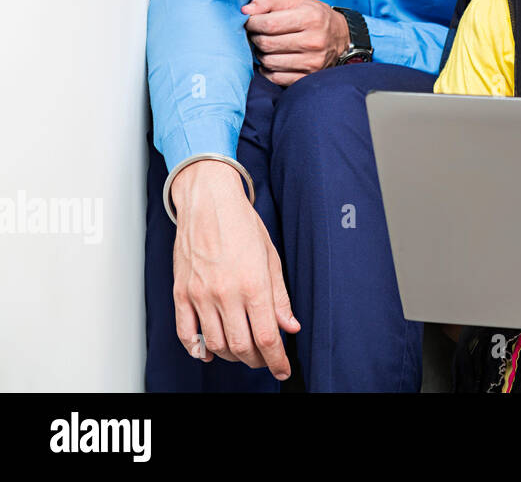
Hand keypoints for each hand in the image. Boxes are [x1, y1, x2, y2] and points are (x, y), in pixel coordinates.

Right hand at [170, 160, 300, 378]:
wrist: (208, 202)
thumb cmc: (242, 224)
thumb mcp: (271, 257)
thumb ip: (279, 297)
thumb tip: (290, 326)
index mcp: (253, 284)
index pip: (267, 337)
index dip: (277, 360)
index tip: (283, 369)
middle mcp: (225, 294)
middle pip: (241, 347)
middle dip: (257, 360)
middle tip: (266, 360)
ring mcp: (200, 296)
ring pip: (215, 344)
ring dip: (231, 356)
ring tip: (243, 353)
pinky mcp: (181, 293)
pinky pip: (186, 333)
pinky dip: (198, 349)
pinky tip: (210, 352)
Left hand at [243, 0, 349, 85]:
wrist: (341, 37)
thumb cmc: (313, 16)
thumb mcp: (295, 1)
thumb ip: (268, 1)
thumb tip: (244, 11)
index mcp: (311, 17)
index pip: (268, 24)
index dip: (252, 23)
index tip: (251, 22)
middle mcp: (314, 40)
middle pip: (266, 44)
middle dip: (254, 38)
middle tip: (256, 34)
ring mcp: (313, 61)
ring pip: (269, 62)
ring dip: (260, 54)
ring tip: (266, 46)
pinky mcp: (309, 76)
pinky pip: (276, 78)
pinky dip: (268, 70)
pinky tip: (272, 60)